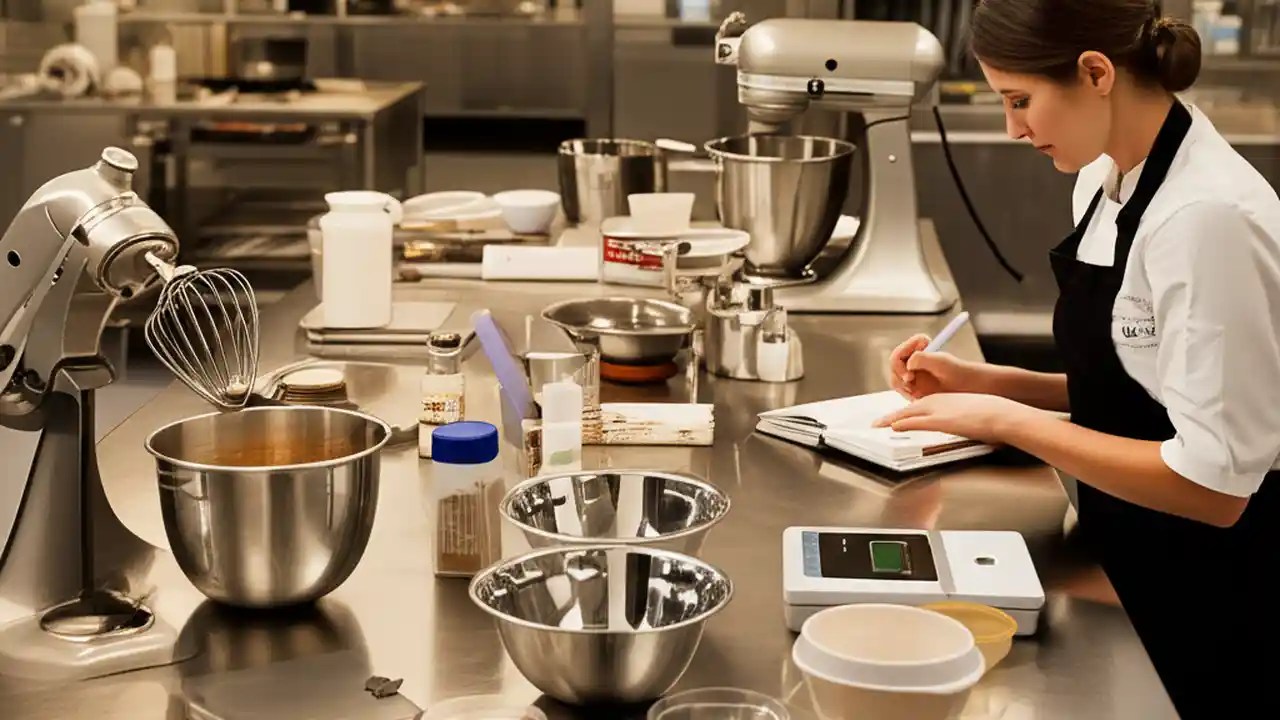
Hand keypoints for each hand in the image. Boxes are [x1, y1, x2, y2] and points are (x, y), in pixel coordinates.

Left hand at [873, 393, 1037, 443]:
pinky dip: (902, 424)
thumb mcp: (971, 414)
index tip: (894, 420)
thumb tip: (961, 428)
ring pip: (907, 414)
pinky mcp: (940, 420)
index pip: (918, 407)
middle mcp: (937, 402)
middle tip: (878, 423)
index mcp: (944, 400)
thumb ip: (960, 421)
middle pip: (908, 409)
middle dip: (892, 417)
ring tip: (877, 425)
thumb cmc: (992, 415)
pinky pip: (915, 421)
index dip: (905, 414)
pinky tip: (892, 427)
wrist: (1001, 413)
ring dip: (891, 420)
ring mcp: (938, 410)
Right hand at [888, 334, 990, 399]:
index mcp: (920, 348)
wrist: (969, 389)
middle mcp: (914, 360)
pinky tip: (918, 397)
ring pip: (895, 378)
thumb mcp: (940, 362)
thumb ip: (921, 358)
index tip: (910, 370)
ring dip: (902, 385)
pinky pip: (901, 390)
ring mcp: (912, 374)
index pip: (900, 351)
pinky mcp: (914, 387)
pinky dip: (906, 394)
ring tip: (916, 390)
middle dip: (899, 374)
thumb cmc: (959, 372)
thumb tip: (908, 364)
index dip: (901, 359)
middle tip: (910, 380)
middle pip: (894, 365)